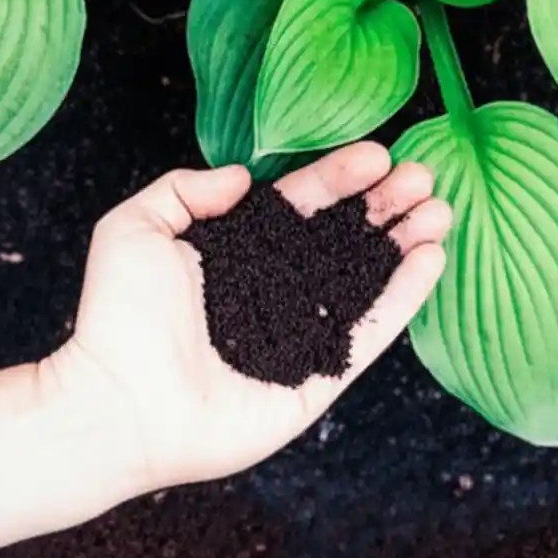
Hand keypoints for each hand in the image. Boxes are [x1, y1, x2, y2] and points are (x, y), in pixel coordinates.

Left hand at [42, 143, 451, 495]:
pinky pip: (369, 332)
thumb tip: (242, 178)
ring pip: (366, 279)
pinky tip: (431, 260)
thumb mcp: (135, 227)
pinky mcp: (318, 378)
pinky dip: (404, 297)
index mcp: (240, 253)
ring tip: (440, 211)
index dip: (342, 178)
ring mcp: (301, 334)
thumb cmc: (118, 319)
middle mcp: (277, 290)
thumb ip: (185, 190)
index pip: (303, 205)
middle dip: (386, 206)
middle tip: (425, 178)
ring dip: (406, 244)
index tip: (379, 154)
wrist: (119, 403)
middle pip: (345, 237)